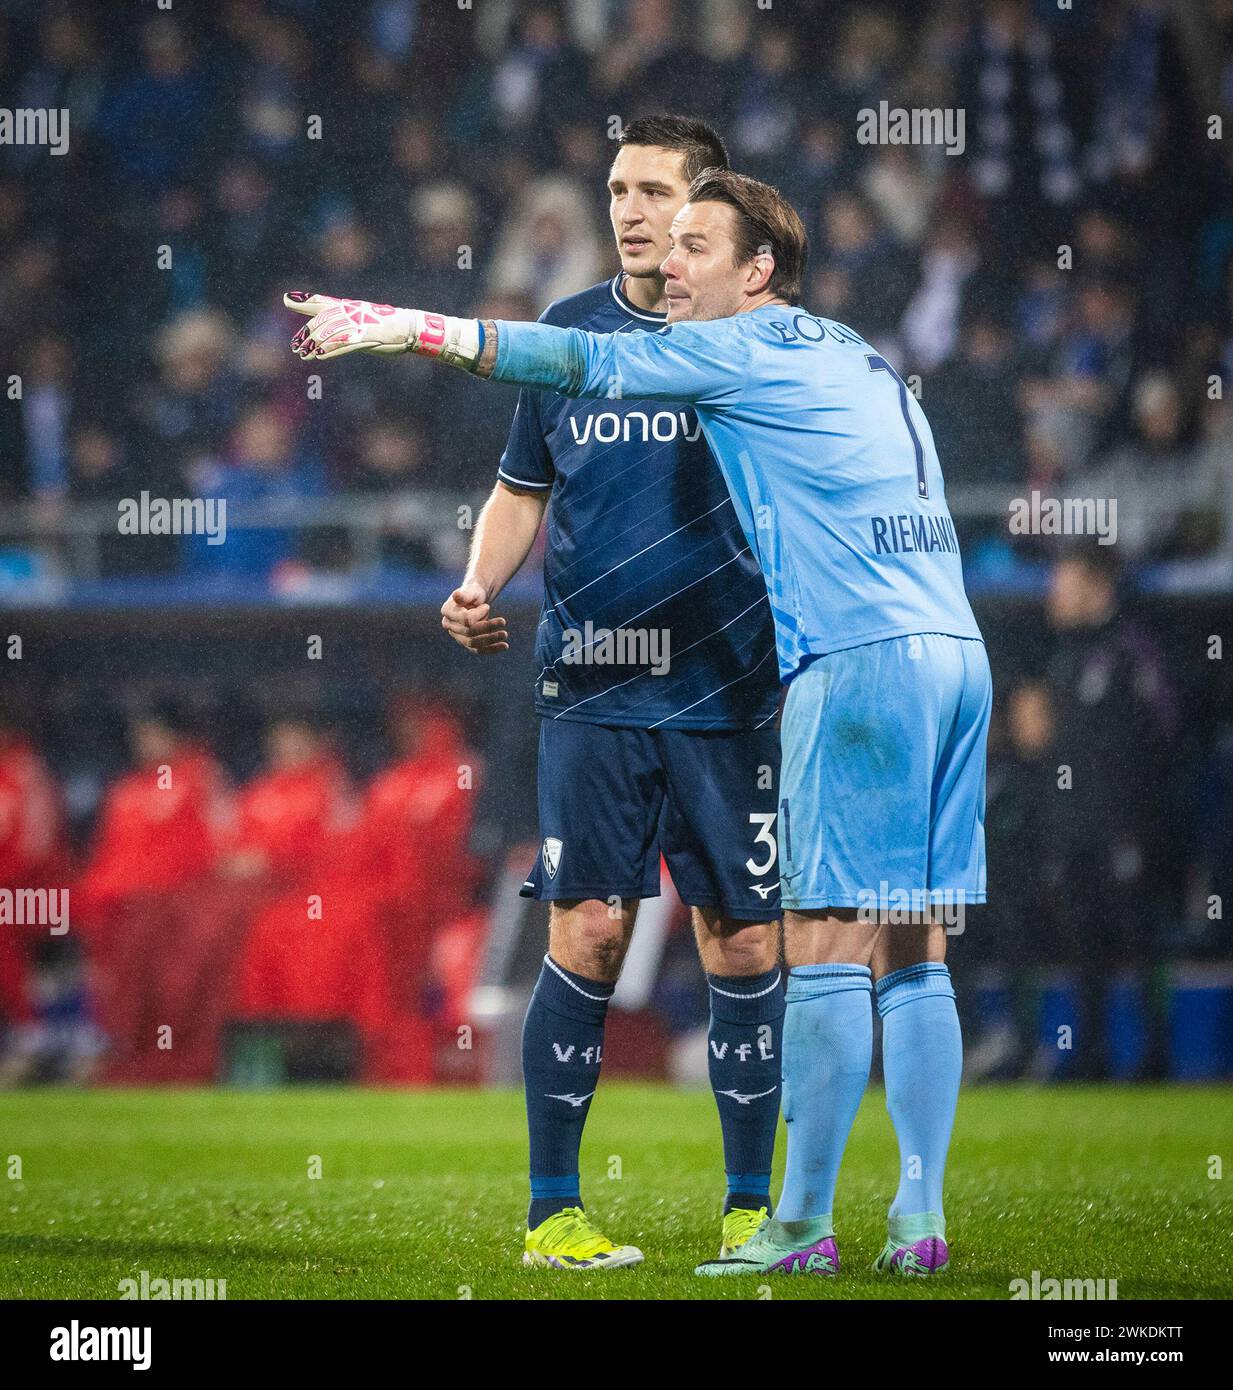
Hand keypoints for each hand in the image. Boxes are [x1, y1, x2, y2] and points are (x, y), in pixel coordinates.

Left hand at [285, 291, 415, 359]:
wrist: (407, 328)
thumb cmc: (385, 326)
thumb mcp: (362, 321)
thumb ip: (345, 324)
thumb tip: (331, 332)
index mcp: (348, 307)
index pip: (322, 303)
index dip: (304, 301)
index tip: (287, 299)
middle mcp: (350, 313)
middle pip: (322, 322)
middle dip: (307, 335)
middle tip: (295, 346)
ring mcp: (357, 324)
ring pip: (330, 334)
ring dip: (315, 346)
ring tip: (304, 355)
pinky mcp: (365, 337)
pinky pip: (344, 343)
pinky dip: (330, 349)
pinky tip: (320, 355)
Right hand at [441, 580, 509, 653]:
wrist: (477, 600)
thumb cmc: (474, 592)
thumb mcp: (471, 590)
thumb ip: (465, 594)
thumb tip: (456, 596)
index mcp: (447, 612)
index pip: (465, 620)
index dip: (479, 614)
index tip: (487, 606)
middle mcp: (449, 626)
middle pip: (469, 633)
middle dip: (488, 627)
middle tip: (503, 621)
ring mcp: (457, 636)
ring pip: (474, 643)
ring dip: (491, 640)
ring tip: (505, 634)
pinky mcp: (467, 643)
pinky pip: (479, 650)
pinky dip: (492, 649)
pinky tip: (505, 646)